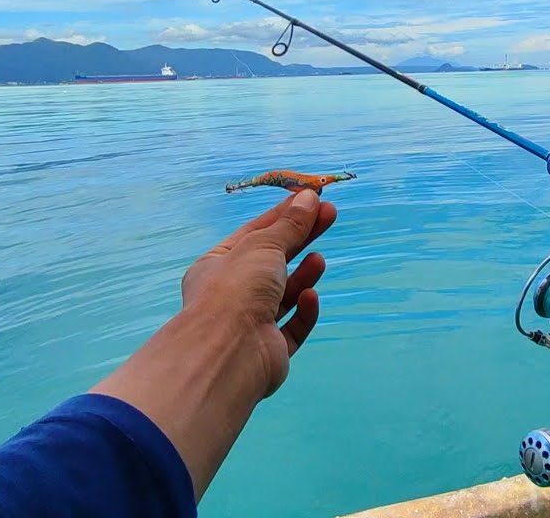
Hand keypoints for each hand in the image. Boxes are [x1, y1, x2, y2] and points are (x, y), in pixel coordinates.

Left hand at [89, 188, 338, 498]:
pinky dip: (303, 311)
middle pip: (273, 260)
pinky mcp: (270, 350)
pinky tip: (310, 297)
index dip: (284, 215)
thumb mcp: (264, 246)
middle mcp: (232, 293)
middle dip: (301, 238)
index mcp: (218, 265)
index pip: (255, 233)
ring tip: (319, 259)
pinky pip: (292, 327)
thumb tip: (310, 197)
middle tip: (330, 215)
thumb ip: (290, 225)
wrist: (229, 353)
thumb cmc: (237, 289)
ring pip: (283, 295)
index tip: (312, 199)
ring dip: (302, 276)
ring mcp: (250, 324)